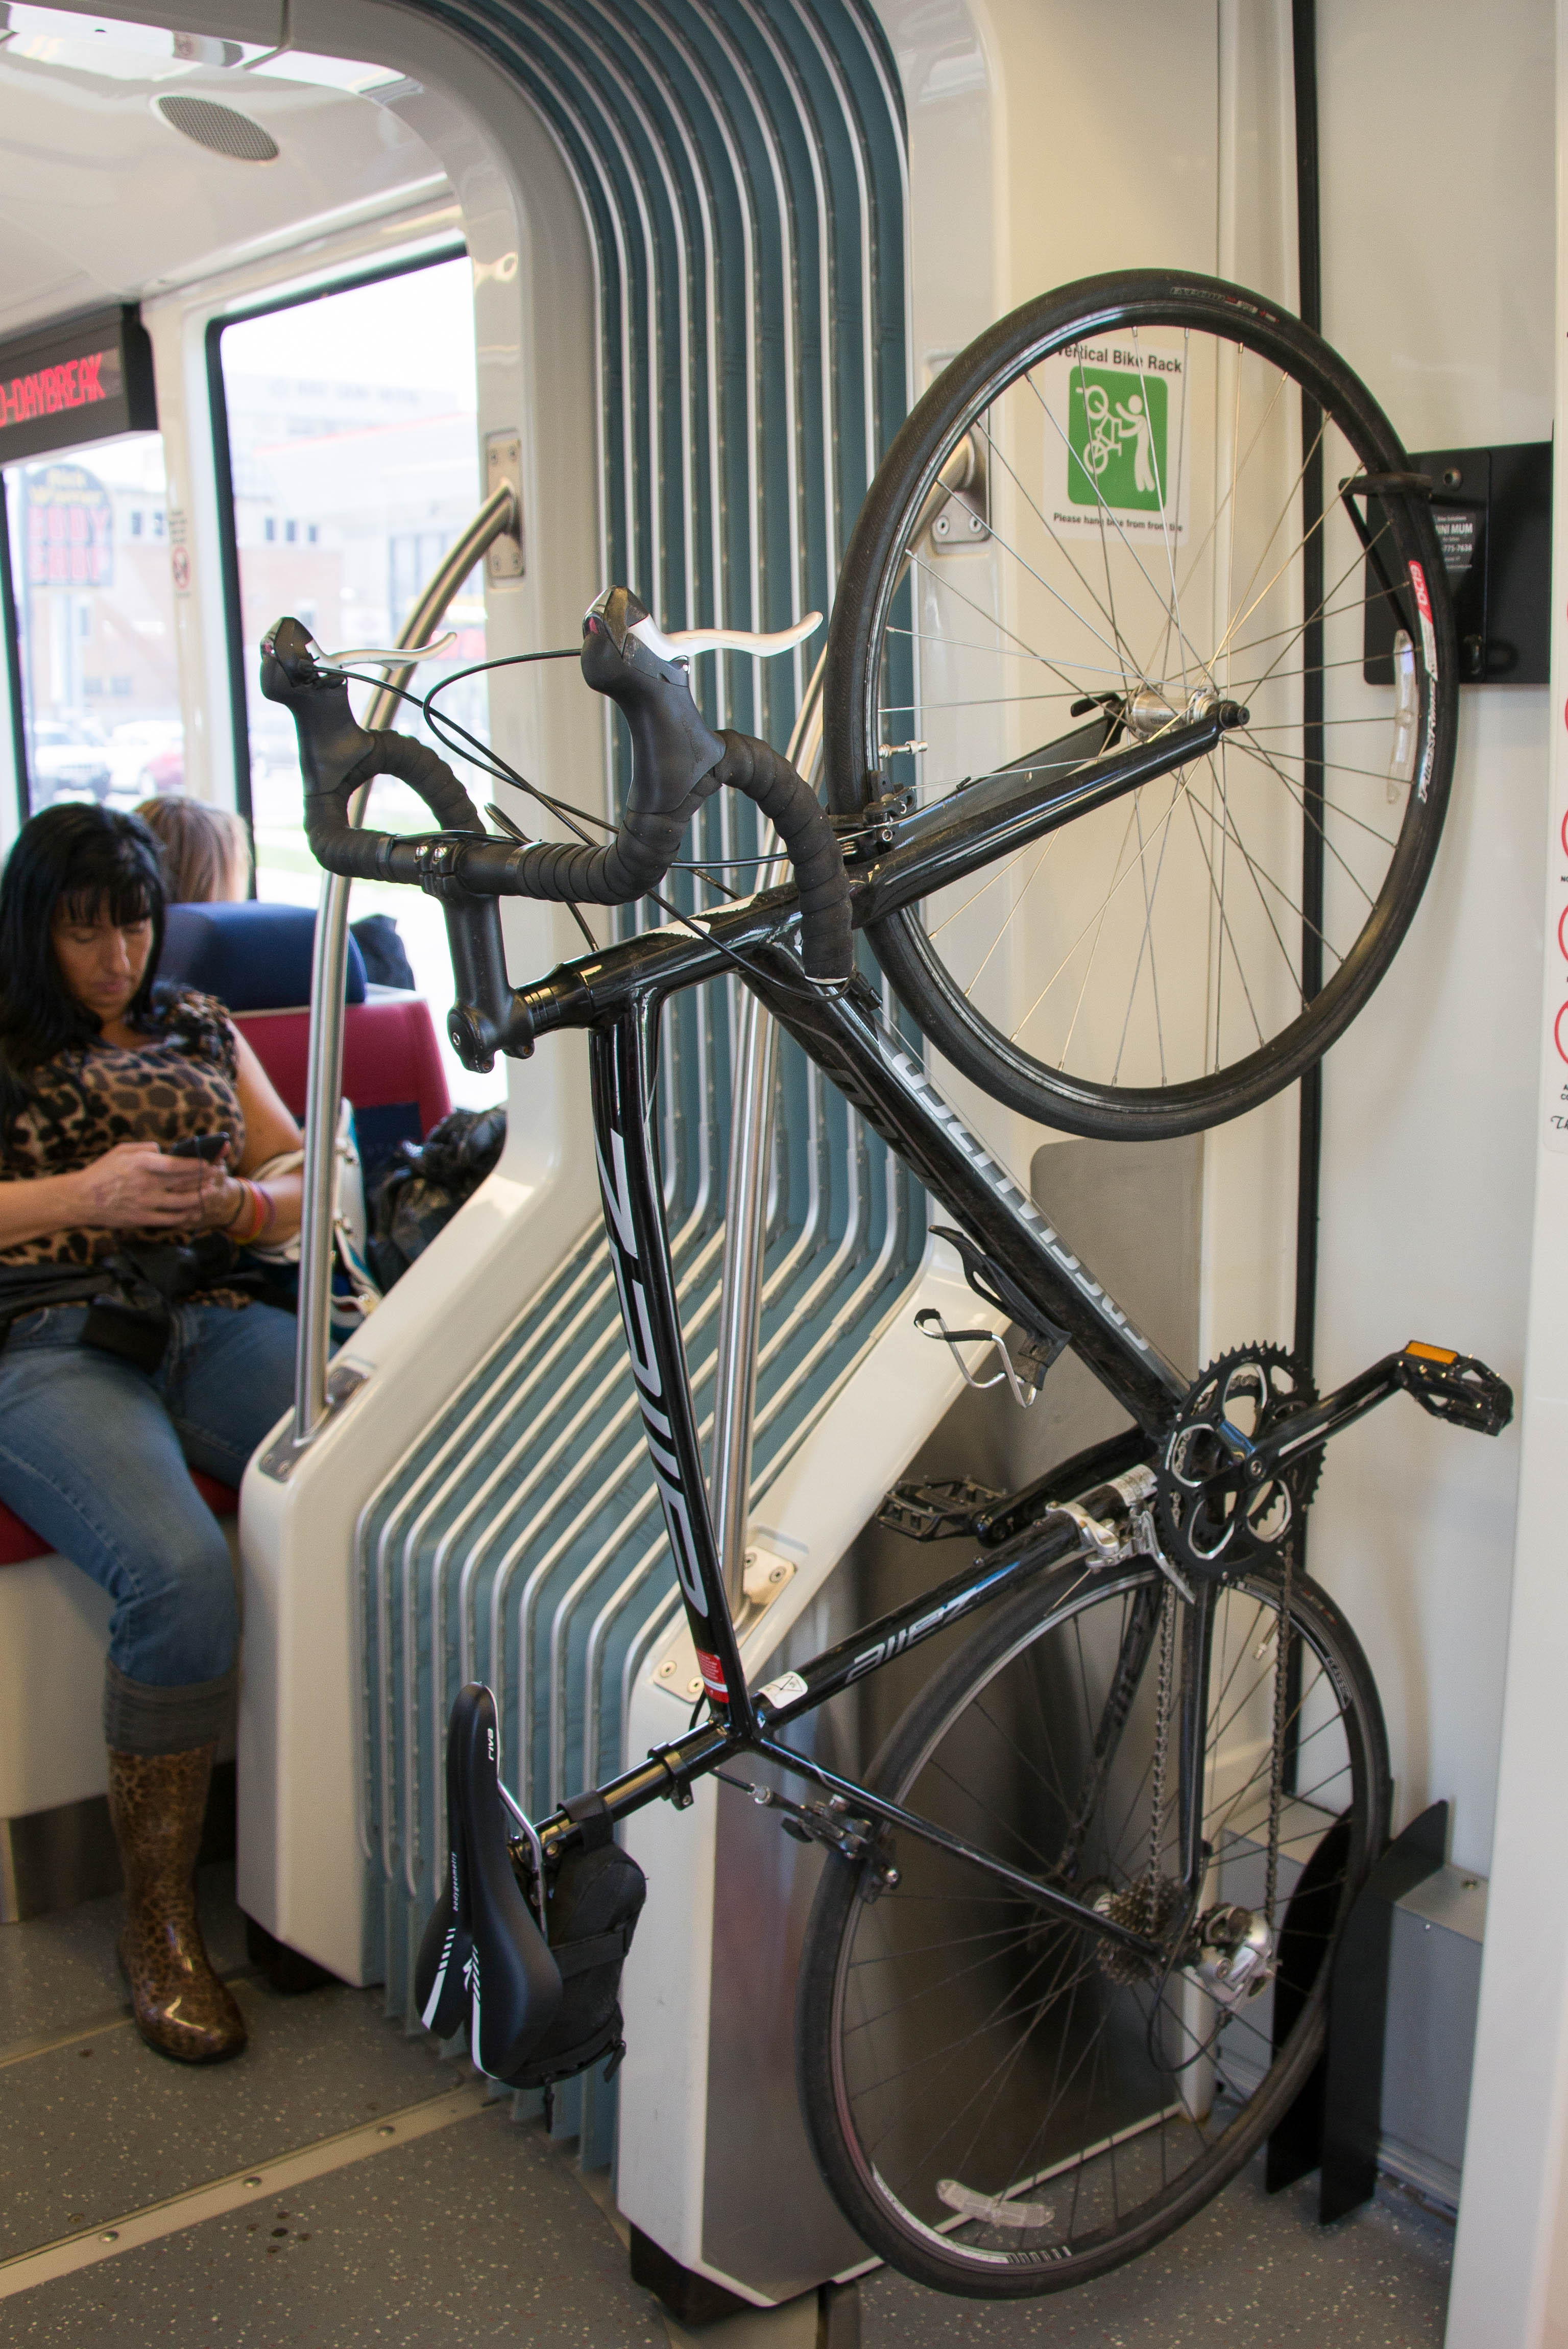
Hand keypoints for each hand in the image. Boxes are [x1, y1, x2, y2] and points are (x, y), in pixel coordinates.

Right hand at [70, 1140, 218, 1232]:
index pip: (177, 1164)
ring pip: (182, 1203)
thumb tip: (164, 1150)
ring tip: (211, 1192)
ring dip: (200, 1197)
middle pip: (184, 1182)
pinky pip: (170, 1219)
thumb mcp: (121, 1151)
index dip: (197, 1164)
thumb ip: (145, 1148)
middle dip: (204, 1178)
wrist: (81, 1199)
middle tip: (217, 1174)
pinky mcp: (143, 1219)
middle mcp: (147, 1184)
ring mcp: (146, 1203)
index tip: (209, 1162)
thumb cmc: (101, 1172)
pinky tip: (193, 1210)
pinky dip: (185, 1215)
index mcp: (142, 1165)